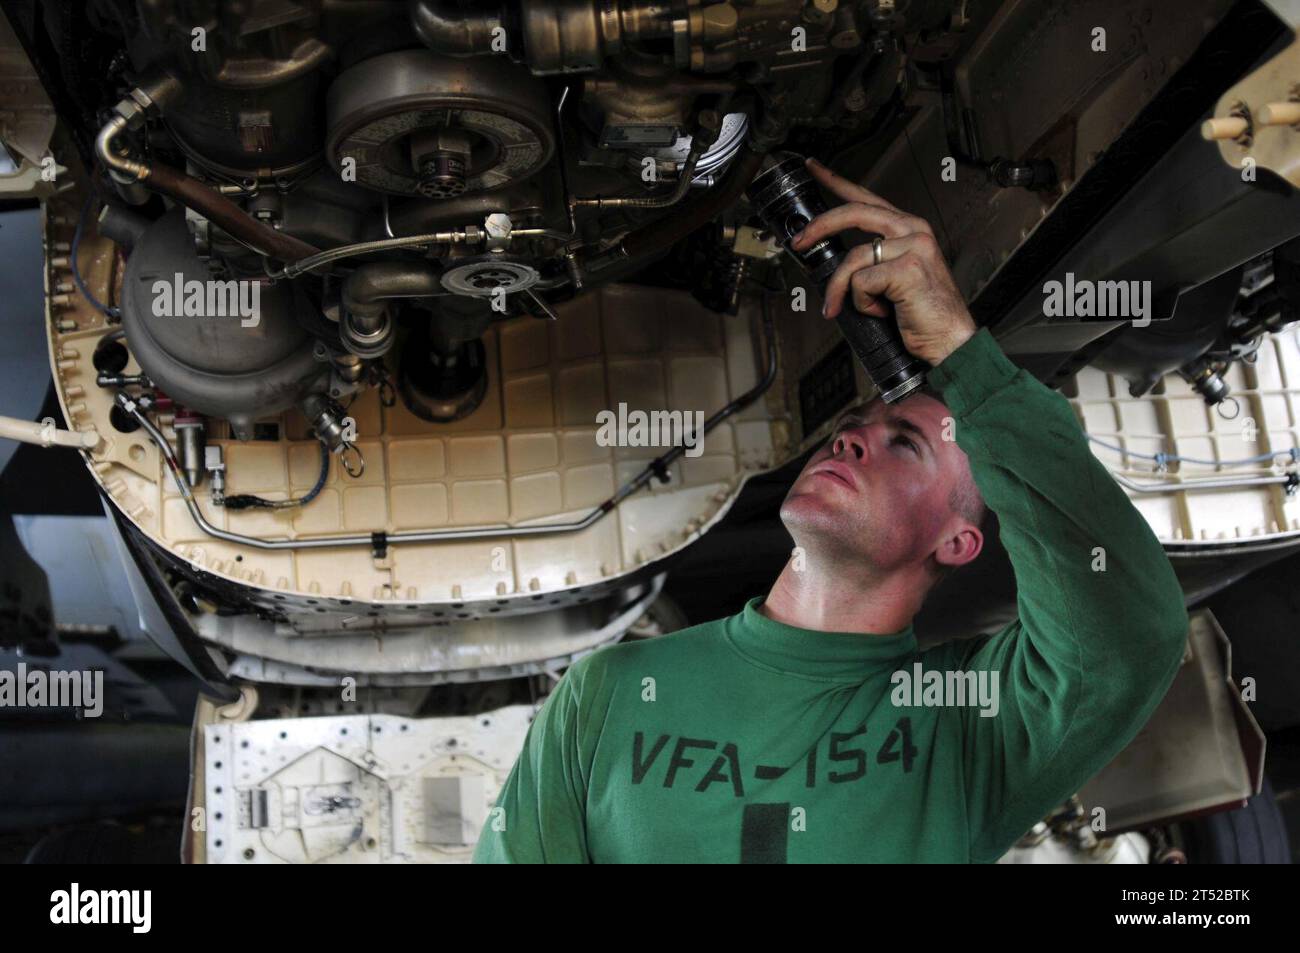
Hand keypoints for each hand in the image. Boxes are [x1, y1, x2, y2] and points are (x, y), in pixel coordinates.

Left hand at [789, 157, 976, 366]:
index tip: (813, 167)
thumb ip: (871, 259)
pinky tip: (884, 311)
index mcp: (909, 228)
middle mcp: (913, 229)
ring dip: (842, 290)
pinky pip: (860, 282)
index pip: (867, 197)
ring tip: (854, 309)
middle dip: (819, 227)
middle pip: (853, 212)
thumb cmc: (921, 314)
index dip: (836, 181)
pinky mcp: (907, 268)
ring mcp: (913, 246)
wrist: (950, 340)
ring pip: (852, 259)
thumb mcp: (892, 278)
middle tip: (799, 242)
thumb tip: (831, 258)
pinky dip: (863, 303)